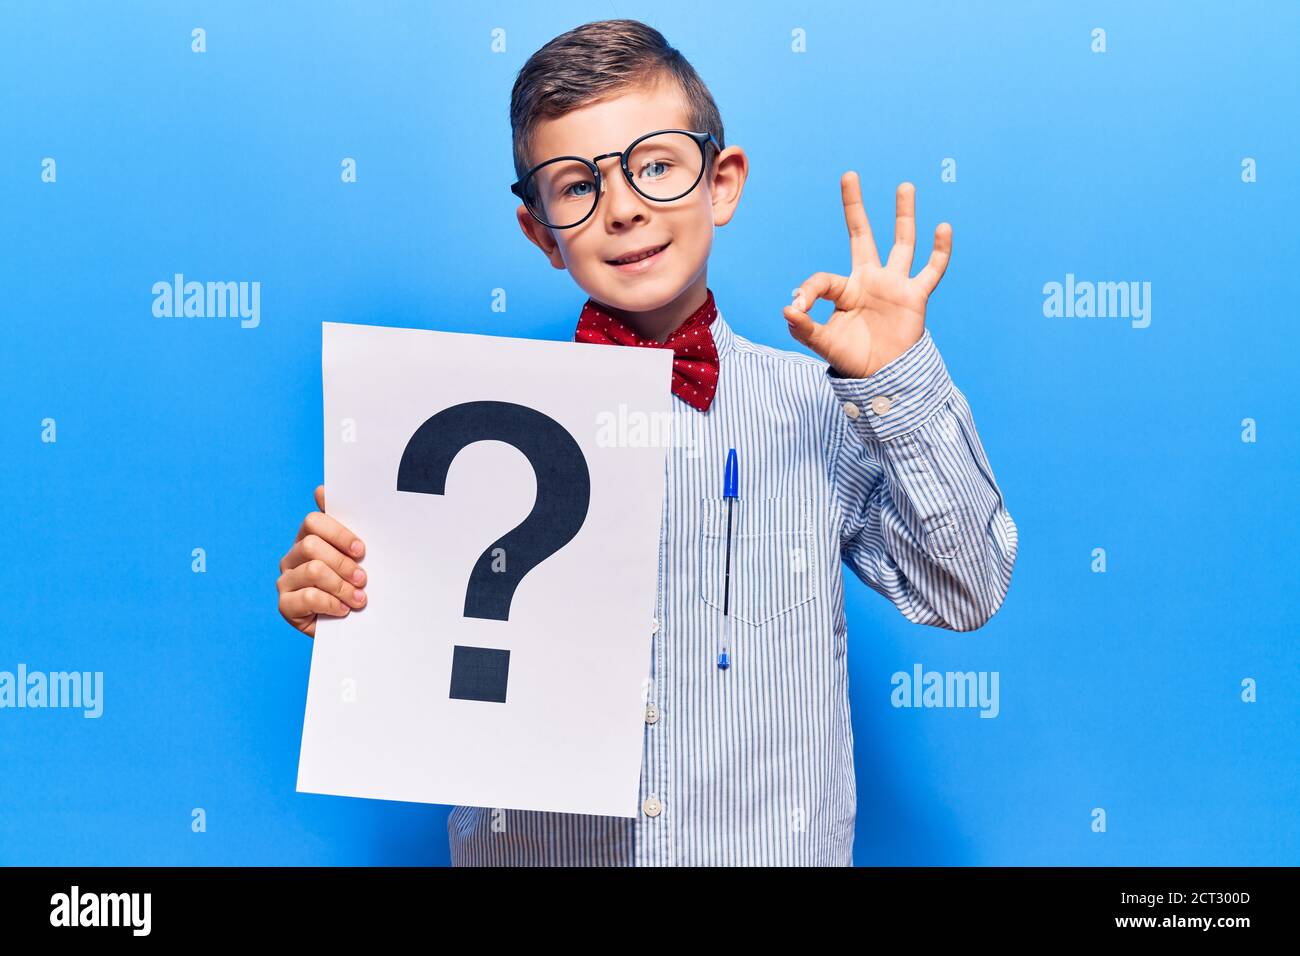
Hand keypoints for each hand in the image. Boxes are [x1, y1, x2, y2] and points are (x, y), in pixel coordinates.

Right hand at [276, 484, 367, 637]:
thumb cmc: (351, 585)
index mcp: (307, 539)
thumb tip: (321, 489)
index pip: (313, 521)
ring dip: (342, 586)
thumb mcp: (354, 555)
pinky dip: (332, 603)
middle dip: (343, 563)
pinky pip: (308, 597)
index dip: (339, 533)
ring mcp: (285, 580)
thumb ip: (343, 524)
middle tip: (362, 578)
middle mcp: (292, 557)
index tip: (362, 550)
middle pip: (312, 546)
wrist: (348, 625)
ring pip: (313, 571)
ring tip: (359, 598)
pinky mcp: (285, 605)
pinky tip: (343, 609)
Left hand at [784, 173, 951, 377]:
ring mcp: (894, 285)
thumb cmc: (852, 359)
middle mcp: (869, 280)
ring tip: (904, 186)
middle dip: (854, 207)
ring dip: (903, 215)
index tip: (797, 309)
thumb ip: (805, 328)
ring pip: (901, 243)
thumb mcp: (824, 344)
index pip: (823, 279)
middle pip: (862, 235)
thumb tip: (787, 308)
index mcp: (845, 291)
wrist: (883, 377)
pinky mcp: (915, 296)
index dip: (808, 292)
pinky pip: (932, 270)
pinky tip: (943, 228)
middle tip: (849, 176)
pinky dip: (940, 251)